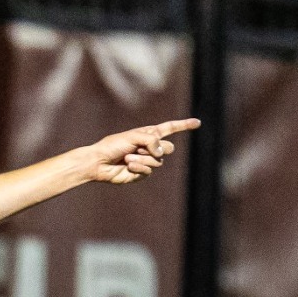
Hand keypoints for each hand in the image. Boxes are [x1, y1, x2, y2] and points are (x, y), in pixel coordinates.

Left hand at [84, 118, 199, 184]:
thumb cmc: (113, 145)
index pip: (170, 128)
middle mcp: (150, 147)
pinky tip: (127, 165)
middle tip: (138, 148)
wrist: (99, 162)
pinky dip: (138, 167)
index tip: (197, 123)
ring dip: (142, 158)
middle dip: (155, 148)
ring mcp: (147, 161)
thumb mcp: (134, 136)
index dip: (184, 126)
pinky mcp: (141, 173)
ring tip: (127, 157)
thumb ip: (151, 140)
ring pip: (158, 161)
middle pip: (168, 148)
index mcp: (149, 134)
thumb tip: (162, 153)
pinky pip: (149, 170)